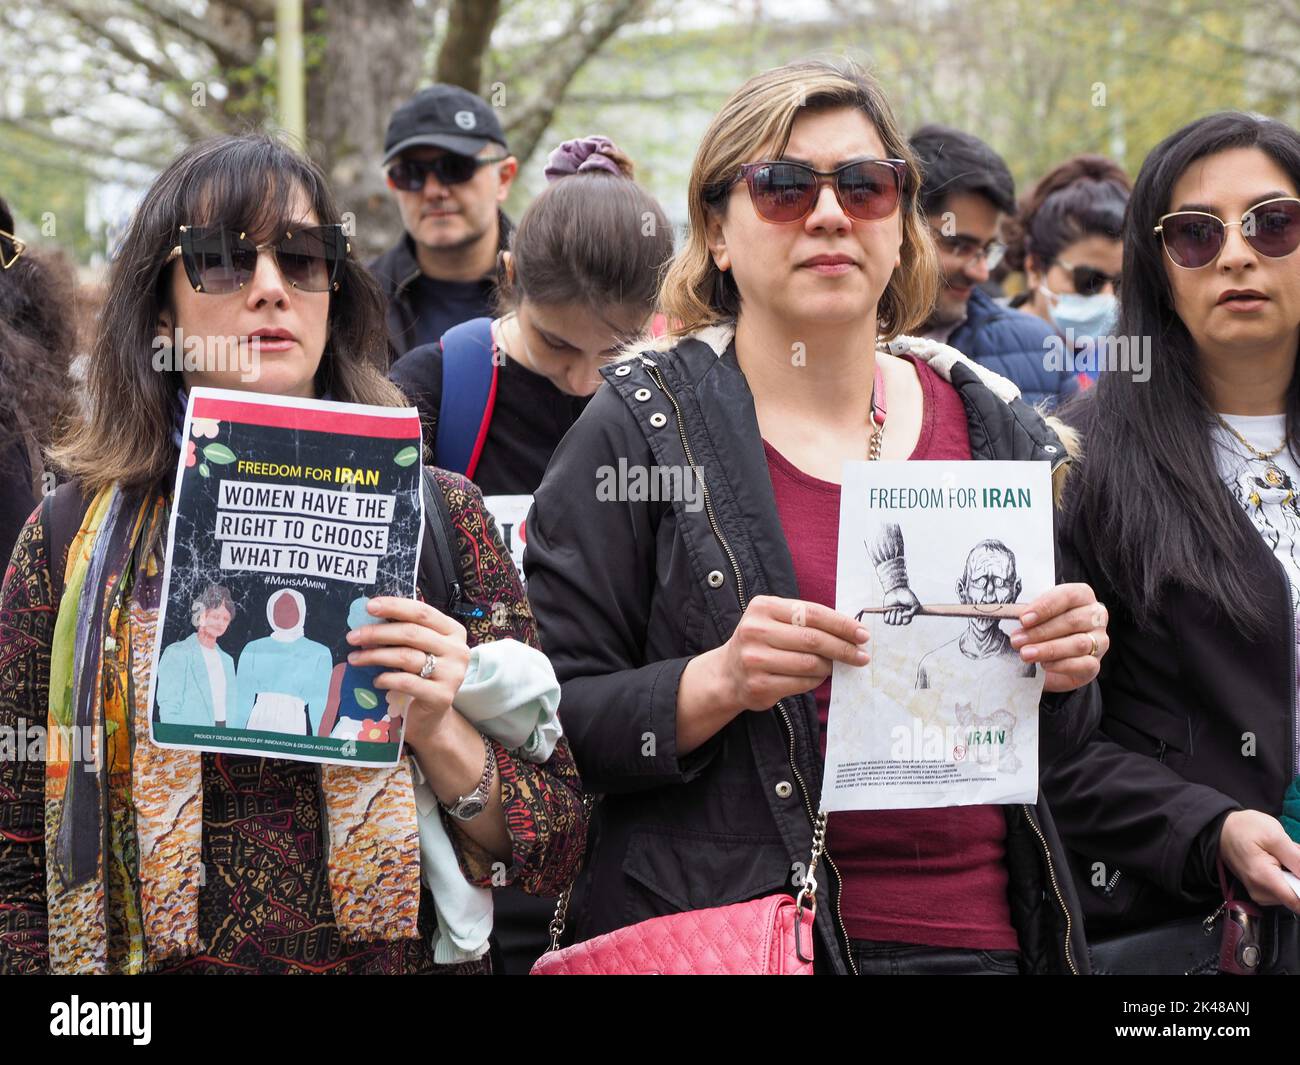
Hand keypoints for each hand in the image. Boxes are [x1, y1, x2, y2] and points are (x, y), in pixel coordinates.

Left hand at [345, 596, 469, 750]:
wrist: (431, 717)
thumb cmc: (421, 677)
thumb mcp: (418, 650)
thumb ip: (404, 633)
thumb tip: (370, 618)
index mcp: (453, 631)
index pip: (422, 612)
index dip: (395, 606)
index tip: (369, 606)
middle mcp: (457, 650)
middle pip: (412, 633)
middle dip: (378, 633)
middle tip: (353, 636)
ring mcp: (452, 674)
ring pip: (406, 656)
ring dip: (375, 656)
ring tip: (355, 658)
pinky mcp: (442, 696)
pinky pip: (406, 682)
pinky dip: (386, 679)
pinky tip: (375, 680)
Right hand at [709, 595, 869, 712]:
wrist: (728, 674)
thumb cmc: (762, 642)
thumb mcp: (775, 620)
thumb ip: (806, 621)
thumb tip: (851, 631)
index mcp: (763, 607)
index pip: (812, 613)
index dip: (841, 624)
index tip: (862, 634)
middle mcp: (755, 630)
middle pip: (813, 639)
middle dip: (843, 648)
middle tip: (862, 655)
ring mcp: (755, 659)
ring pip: (810, 663)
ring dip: (830, 666)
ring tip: (835, 666)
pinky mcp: (759, 684)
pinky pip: (801, 682)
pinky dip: (816, 680)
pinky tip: (818, 677)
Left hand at [879, 585, 920, 625]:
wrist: (897, 589)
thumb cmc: (907, 596)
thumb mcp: (915, 604)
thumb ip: (912, 612)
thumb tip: (903, 616)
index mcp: (907, 616)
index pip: (905, 623)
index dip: (904, 617)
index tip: (905, 609)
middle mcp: (900, 617)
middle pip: (898, 623)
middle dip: (898, 614)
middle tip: (899, 607)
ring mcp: (893, 616)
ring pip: (892, 623)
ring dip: (892, 615)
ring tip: (894, 608)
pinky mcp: (887, 614)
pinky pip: (886, 621)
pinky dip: (887, 616)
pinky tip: (889, 610)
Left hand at [1008, 583, 1107, 692]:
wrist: (1050, 661)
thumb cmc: (1043, 629)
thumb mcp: (1035, 617)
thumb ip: (1028, 613)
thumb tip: (1013, 615)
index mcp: (1082, 596)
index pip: (1068, 595)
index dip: (1045, 607)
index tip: (1023, 619)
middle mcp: (1095, 617)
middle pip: (1072, 621)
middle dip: (1041, 631)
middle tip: (1017, 640)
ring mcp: (1099, 641)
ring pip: (1078, 644)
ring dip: (1048, 649)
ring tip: (1025, 654)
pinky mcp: (1095, 664)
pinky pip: (1083, 664)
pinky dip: (1061, 665)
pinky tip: (1044, 665)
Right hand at [1219, 809, 1299, 912]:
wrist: (1221, 829)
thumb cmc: (1245, 828)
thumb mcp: (1274, 835)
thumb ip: (1297, 858)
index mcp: (1264, 879)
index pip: (1298, 903)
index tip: (1298, 869)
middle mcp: (1261, 894)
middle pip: (1296, 897)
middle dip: (1299, 876)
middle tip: (1292, 854)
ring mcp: (1259, 894)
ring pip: (1291, 894)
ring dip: (1295, 876)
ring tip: (1285, 856)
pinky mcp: (1260, 892)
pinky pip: (1283, 891)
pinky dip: (1288, 878)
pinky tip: (1280, 862)